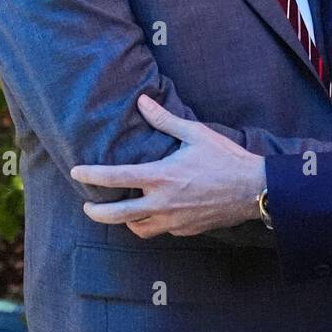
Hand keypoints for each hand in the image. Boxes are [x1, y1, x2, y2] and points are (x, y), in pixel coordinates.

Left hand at [71, 94, 266, 238]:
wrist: (254, 189)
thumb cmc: (225, 158)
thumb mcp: (195, 133)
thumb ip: (164, 120)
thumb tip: (142, 101)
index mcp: (161, 177)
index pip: (115, 178)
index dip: (91, 176)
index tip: (76, 172)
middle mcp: (162, 203)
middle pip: (117, 216)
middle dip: (97, 213)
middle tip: (88, 206)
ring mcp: (174, 220)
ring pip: (138, 229)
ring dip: (126, 221)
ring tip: (123, 210)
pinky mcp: (186, 230)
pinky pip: (160, 230)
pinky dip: (151, 223)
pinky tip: (155, 212)